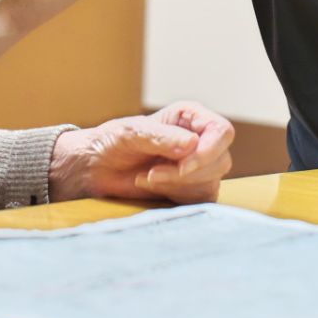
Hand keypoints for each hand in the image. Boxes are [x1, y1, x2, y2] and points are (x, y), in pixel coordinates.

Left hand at [47, 101, 233, 203]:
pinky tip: (153, 187)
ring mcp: (197, 166)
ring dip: (177, 186)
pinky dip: (177, 198)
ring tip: (147, 177)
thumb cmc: (112, 141)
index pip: (222, 131)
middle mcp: (198, 140)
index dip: (209, 150)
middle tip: (153, 174)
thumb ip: (162, 137)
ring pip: (211, 183)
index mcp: (189, 117)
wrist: (96, 169)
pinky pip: (201, 200)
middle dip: (187, 174)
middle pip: (220, 161)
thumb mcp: (132, 132)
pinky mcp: (191, 189)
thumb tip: (192, 144)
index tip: (183, 165)